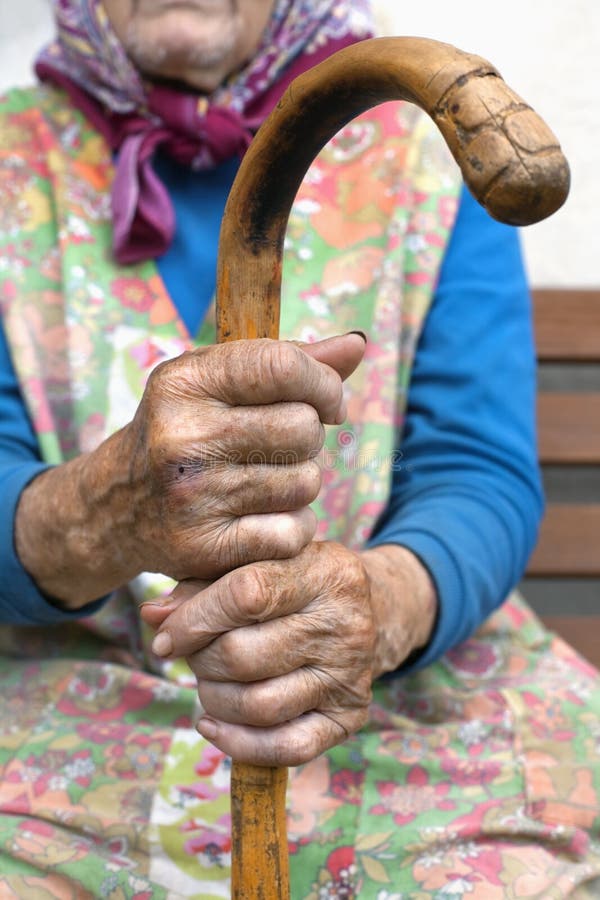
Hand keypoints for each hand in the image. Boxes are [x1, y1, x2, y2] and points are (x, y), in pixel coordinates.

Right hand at [15, 334, 365, 606]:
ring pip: (307, 481)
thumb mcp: (216, 383)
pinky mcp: (205, 548)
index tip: (329, 400)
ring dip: (301, 481)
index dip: (324, 383)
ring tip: (267, 479)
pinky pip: (294, 531)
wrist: (116, 506)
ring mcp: (192, 497)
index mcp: (183, 383)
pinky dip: (292, 526)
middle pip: (304, 427)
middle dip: (308, 435)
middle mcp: (182, 438)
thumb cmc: (185, 431)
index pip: (281, 366)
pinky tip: (264, 517)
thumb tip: (358, 344)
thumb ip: (288, 361)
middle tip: (282, 445)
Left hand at [141, 541, 436, 765]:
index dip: (194, 619)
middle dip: (200, 662)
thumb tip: (153, 616)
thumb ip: (203, 582)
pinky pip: (287, 748)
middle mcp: (346, 623)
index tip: (165, 636)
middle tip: (192, 656)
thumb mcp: (258, 563)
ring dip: (213, 700)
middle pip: (244, 656)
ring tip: (207, 683)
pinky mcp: (351, 716)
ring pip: (258, 705)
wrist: (366, 610)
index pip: (247, 594)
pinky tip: (212, 723)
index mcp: (326, 571)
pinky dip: (237, 743)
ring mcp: (351, 674)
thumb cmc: (293, 582)